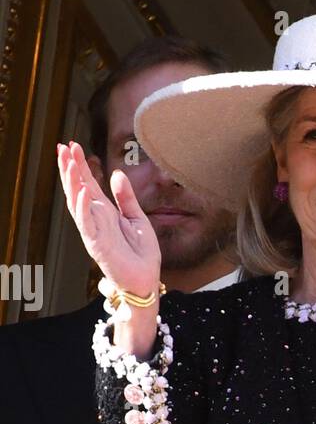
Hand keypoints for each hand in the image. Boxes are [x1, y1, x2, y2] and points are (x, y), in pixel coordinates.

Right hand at [57, 141, 160, 299]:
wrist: (146, 279)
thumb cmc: (142, 253)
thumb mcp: (137, 218)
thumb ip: (127, 197)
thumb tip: (117, 173)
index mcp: (105, 211)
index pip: (89, 182)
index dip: (81, 164)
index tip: (73, 144)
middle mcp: (96, 219)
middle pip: (78, 188)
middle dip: (70, 168)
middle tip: (63, 146)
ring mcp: (93, 230)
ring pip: (77, 202)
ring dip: (71, 182)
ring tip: (67, 161)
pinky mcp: (96, 244)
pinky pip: (86, 223)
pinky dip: (83, 206)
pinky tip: (82, 189)